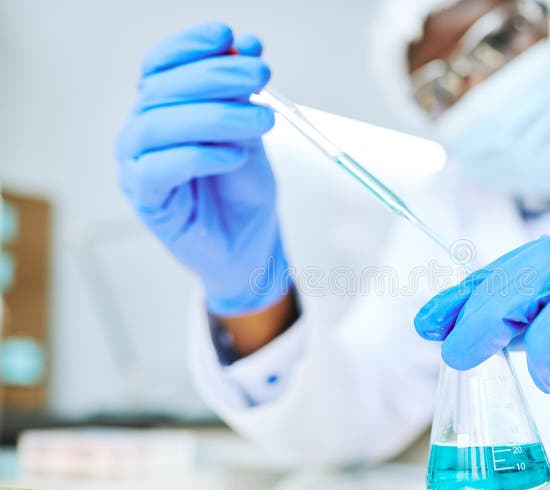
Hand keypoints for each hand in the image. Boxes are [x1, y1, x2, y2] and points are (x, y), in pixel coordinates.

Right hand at [116, 22, 287, 315]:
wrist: (248, 245)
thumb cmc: (243, 190)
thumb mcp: (251, 134)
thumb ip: (243, 96)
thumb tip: (245, 48)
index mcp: (163, 108)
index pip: (162, 64)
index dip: (191, 45)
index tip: (229, 36)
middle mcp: (142, 130)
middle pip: (162, 89)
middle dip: (216, 75)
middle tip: (260, 74)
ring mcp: (137, 164)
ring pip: (159, 125)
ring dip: (216, 115)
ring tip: (262, 119)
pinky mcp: (146, 199)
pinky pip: (159, 170)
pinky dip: (199, 156)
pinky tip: (235, 155)